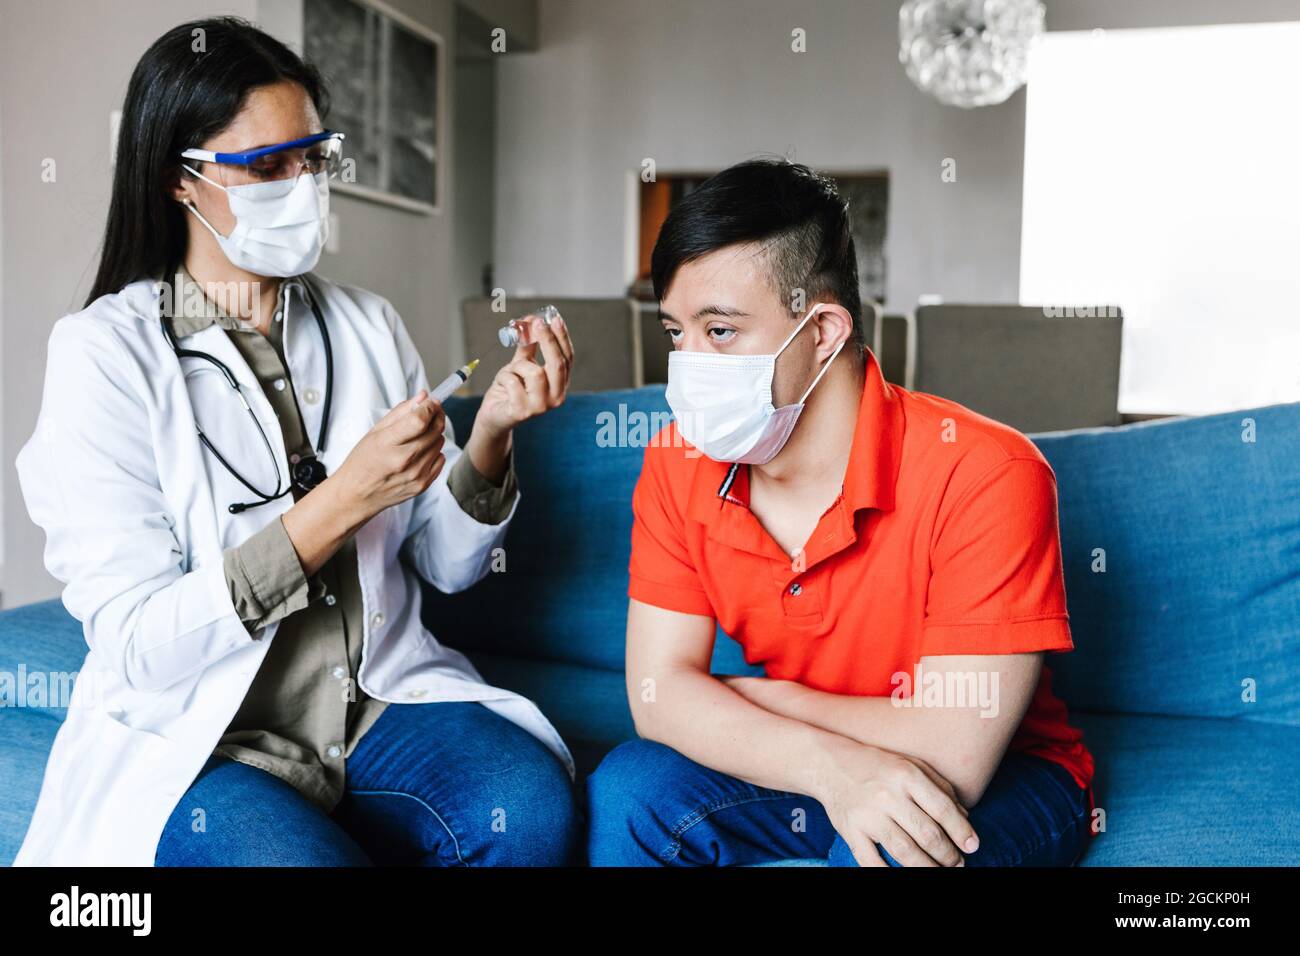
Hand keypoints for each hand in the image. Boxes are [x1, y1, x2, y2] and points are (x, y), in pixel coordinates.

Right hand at [330, 390, 445, 522]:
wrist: (357, 495)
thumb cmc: (362, 462)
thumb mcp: (375, 432)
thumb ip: (401, 412)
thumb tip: (423, 396)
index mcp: (386, 444)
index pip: (419, 420)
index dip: (430, 407)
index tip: (431, 402)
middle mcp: (403, 461)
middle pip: (434, 430)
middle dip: (436, 416)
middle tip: (432, 411)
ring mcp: (415, 475)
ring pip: (439, 443)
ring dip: (434, 433)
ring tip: (419, 434)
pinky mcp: (422, 485)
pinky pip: (440, 459)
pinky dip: (434, 451)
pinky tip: (420, 451)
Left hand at [474, 310, 574, 440]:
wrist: (495, 415)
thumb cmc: (510, 390)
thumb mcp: (520, 364)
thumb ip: (527, 345)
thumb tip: (531, 321)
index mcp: (560, 384)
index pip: (567, 358)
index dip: (561, 337)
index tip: (553, 318)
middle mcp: (556, 397)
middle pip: (558, 364)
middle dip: (547, 340)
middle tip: (536, 322)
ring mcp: (541, 407)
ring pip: (533, 372)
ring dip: (516, 366)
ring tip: (509, 373)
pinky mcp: (523, 412)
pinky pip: (513, 382)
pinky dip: (503, 377)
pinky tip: (501, 386)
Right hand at [816, 738, 977, 866]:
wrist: (829, 764)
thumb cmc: (878, 766)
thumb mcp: (911, 765)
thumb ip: (940, 787)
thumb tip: (965, 817)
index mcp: (906, 775)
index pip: (942, 809)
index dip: (962, 832)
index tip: (973, 846)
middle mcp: (887, 795)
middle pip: (927, 834)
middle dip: (948, 855)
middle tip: (956, 862)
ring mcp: (867, 815)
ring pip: (905, 852)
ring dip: (928, 868)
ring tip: (939, 871)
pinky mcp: (850, 831)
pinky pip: (872, 862)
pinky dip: (889, 874)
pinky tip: (906, 876)